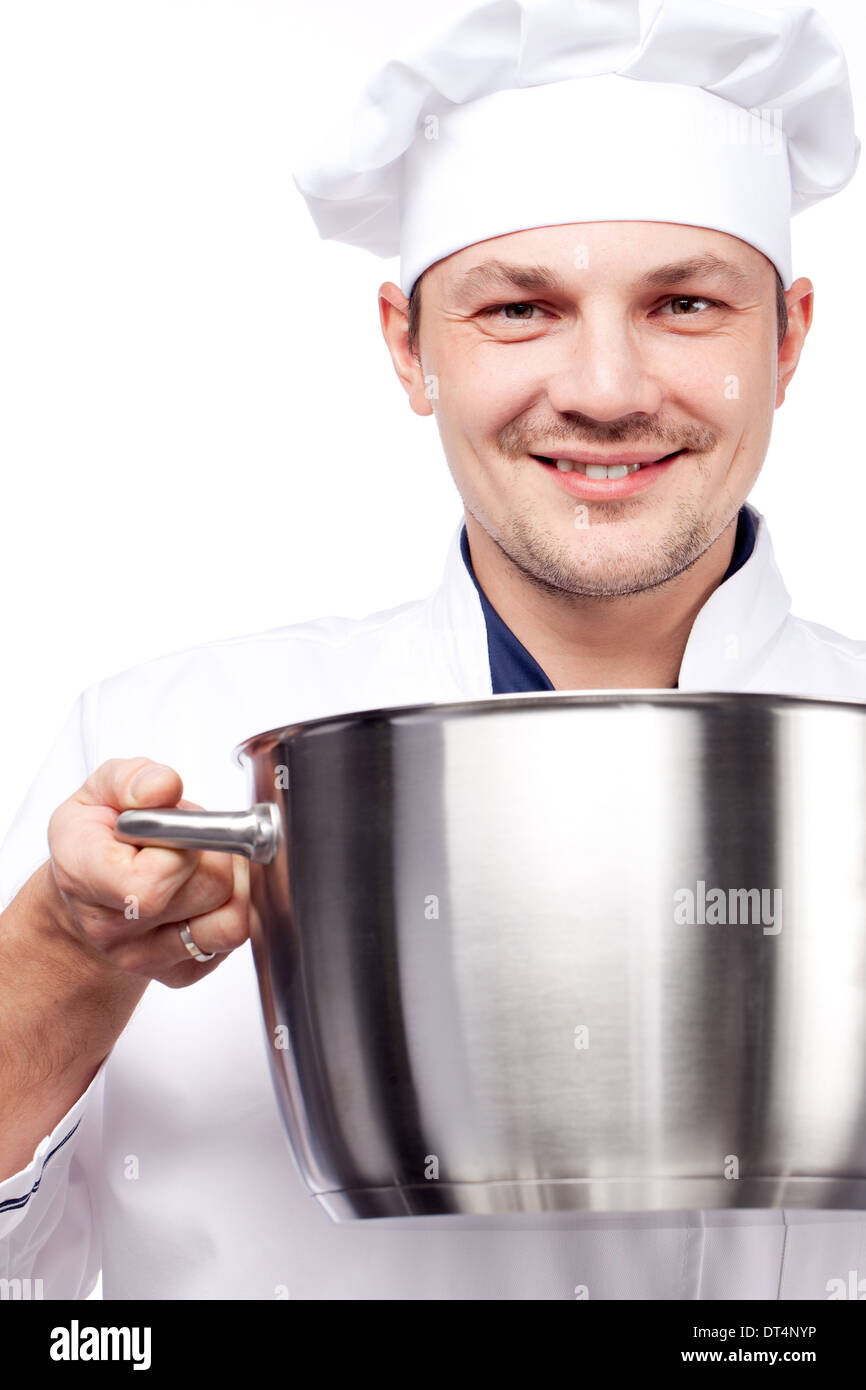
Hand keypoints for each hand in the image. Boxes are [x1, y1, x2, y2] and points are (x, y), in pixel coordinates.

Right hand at [47, 757, 249, 987]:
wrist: (86, 895)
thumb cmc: (97, 839)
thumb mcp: (100, 791)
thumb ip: (131, 780)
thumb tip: (164, 787)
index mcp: (84, 876)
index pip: (153, 883)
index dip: (182, 847)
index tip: (173, 827)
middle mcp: (110, 929)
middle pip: (208, 890)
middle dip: (215, 852)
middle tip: (191, 840)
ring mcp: (144, 959)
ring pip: (230, 919)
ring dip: (232, 882)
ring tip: (202, 863)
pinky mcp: (179, 974)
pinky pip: (232, 939)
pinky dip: (232, 909)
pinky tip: (203, 892)